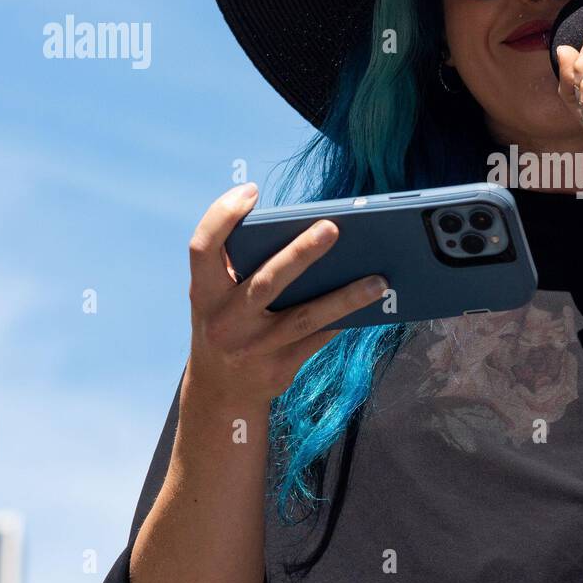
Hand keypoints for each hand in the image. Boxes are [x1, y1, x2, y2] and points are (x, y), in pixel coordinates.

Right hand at [185, 183, 388, 407]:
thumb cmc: (229, 322)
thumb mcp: (219, 296)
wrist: (220, 391)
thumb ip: (243, 264)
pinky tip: (372, 304)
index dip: (223, 216)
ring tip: (380, 280)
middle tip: (333, 227)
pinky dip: (346, 319)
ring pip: (305, 318)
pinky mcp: (279, 369)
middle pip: (266, 282)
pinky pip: (319, 339)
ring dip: (346, 298)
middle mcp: (225, 321)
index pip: (202, 248)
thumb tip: (305, 229)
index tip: (251, 191)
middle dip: (300, 253)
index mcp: (204, 292)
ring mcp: (252, 348)